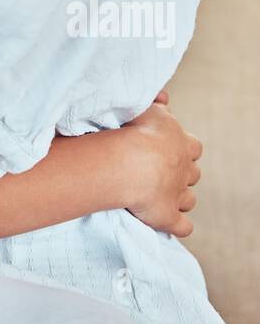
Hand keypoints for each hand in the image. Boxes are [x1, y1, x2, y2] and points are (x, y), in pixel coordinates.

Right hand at [123, 91, 201, 237]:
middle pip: (193, 172)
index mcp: (181, 142)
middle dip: (182, 173)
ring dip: (180, 197)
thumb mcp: (146, 107)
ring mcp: (178, 194)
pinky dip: (179, 226)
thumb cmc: (135, 131)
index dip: (183, 148)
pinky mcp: (168, 216)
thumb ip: (156, 101)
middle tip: (162, 171)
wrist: (130, 162)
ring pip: (189, 198)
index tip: (166, 147)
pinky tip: (170, 223)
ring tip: (161, 196)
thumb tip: (164, 97)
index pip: (192, 146)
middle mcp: (184, 168)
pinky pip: (182, 226)